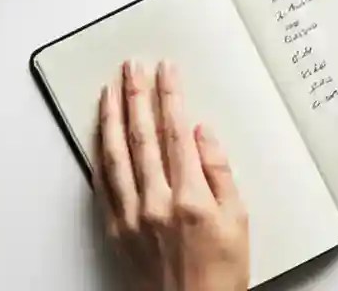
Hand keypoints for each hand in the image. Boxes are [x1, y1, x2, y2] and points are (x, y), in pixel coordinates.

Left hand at [95, 60, 248, 290]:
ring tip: (109, 91)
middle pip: (143, 136)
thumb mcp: (238, 220)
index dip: (170, 95)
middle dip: (137, 95)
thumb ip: (219, 172)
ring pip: (116, 155)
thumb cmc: (220, 274)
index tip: (166, 70)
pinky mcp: (115, 231)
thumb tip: (202, 134)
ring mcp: (131, 217)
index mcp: (191, 198)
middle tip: (132, 67)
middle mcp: (156, 204)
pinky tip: (99, 136)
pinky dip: (99, 155)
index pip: (176, 132)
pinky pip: (102, 185)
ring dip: (111, 118)